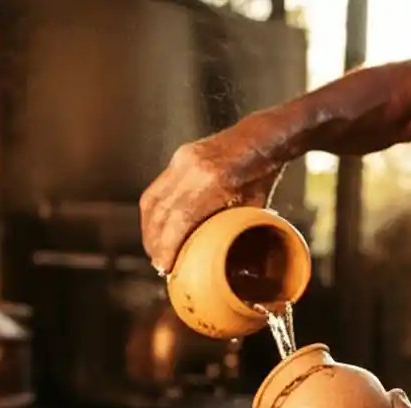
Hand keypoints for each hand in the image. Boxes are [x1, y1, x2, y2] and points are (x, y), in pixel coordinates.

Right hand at [140, 126, 285, 272]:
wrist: (260, 137)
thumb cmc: (261, 176)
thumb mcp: (252, 209)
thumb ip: (231, 230)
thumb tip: (221, 264)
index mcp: (213, 180)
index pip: (180, 218)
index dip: (168, 245)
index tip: (164, 266)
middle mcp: (192, 168)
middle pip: (161, 211)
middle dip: (155, 242)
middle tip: (157, 264)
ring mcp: (182, 159)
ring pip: (152, 200)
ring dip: (149, 229)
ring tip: (154, 250)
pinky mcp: (177, 158)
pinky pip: (156, 189)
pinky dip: (153, 213)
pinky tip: (156, 229)